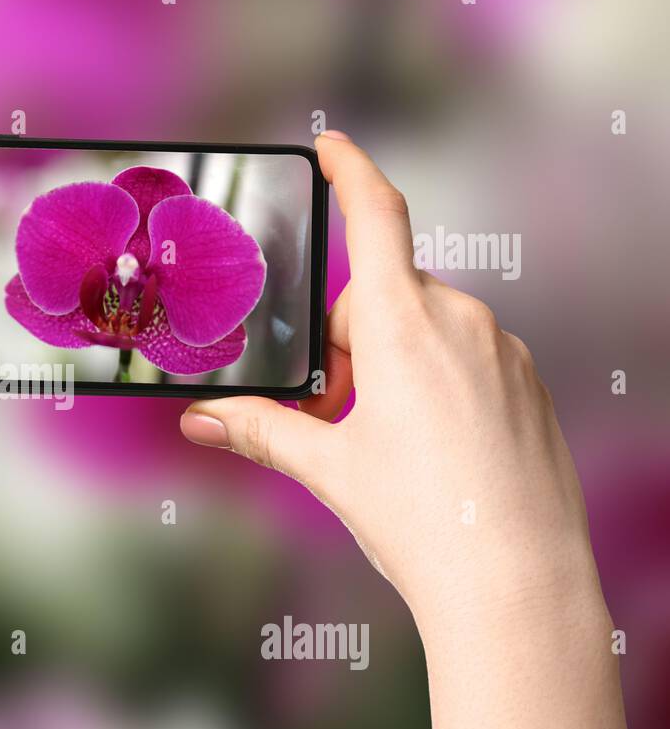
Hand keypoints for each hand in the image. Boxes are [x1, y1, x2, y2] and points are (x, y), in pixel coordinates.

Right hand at [179, 131, 641, 728]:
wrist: (515, 584)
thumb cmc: (425, 522)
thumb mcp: (328, 468)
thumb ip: (262, 430)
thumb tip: (202, 421)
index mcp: (404, 327)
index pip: (377, 218)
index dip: (351, 171)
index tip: (332, 143)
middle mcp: (461, 323)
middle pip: (383, 296)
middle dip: (346, 341)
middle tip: (328, 412)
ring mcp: (502, 352)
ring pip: (425, 328)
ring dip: (389, 363)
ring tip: (377, 440)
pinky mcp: (525, 384)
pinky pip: (467, 356)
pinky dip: (434, 381)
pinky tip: (425, 447)